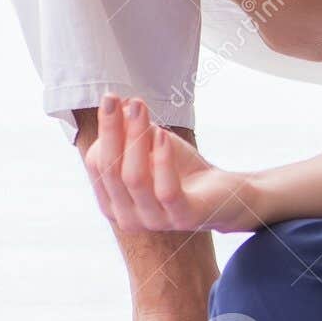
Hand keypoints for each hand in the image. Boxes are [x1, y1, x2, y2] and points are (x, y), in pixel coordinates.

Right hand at [85, 94, 258, 233]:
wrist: (223, 193)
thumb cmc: (181, 169)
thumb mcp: (152, 146)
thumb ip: (131, 131)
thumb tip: (117, 102)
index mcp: (112, 203)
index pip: (98, 165)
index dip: (104, 131)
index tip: (112, 98)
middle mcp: (127, 218)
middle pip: (112, 171)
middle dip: (114, 131)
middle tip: (121, 100)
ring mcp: (154, 222)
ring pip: (135, 179)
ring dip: (137, 138)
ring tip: (140, 109)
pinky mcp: (183, 218)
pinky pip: (166, 190)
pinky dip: (163, 160)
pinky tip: (164, 135)